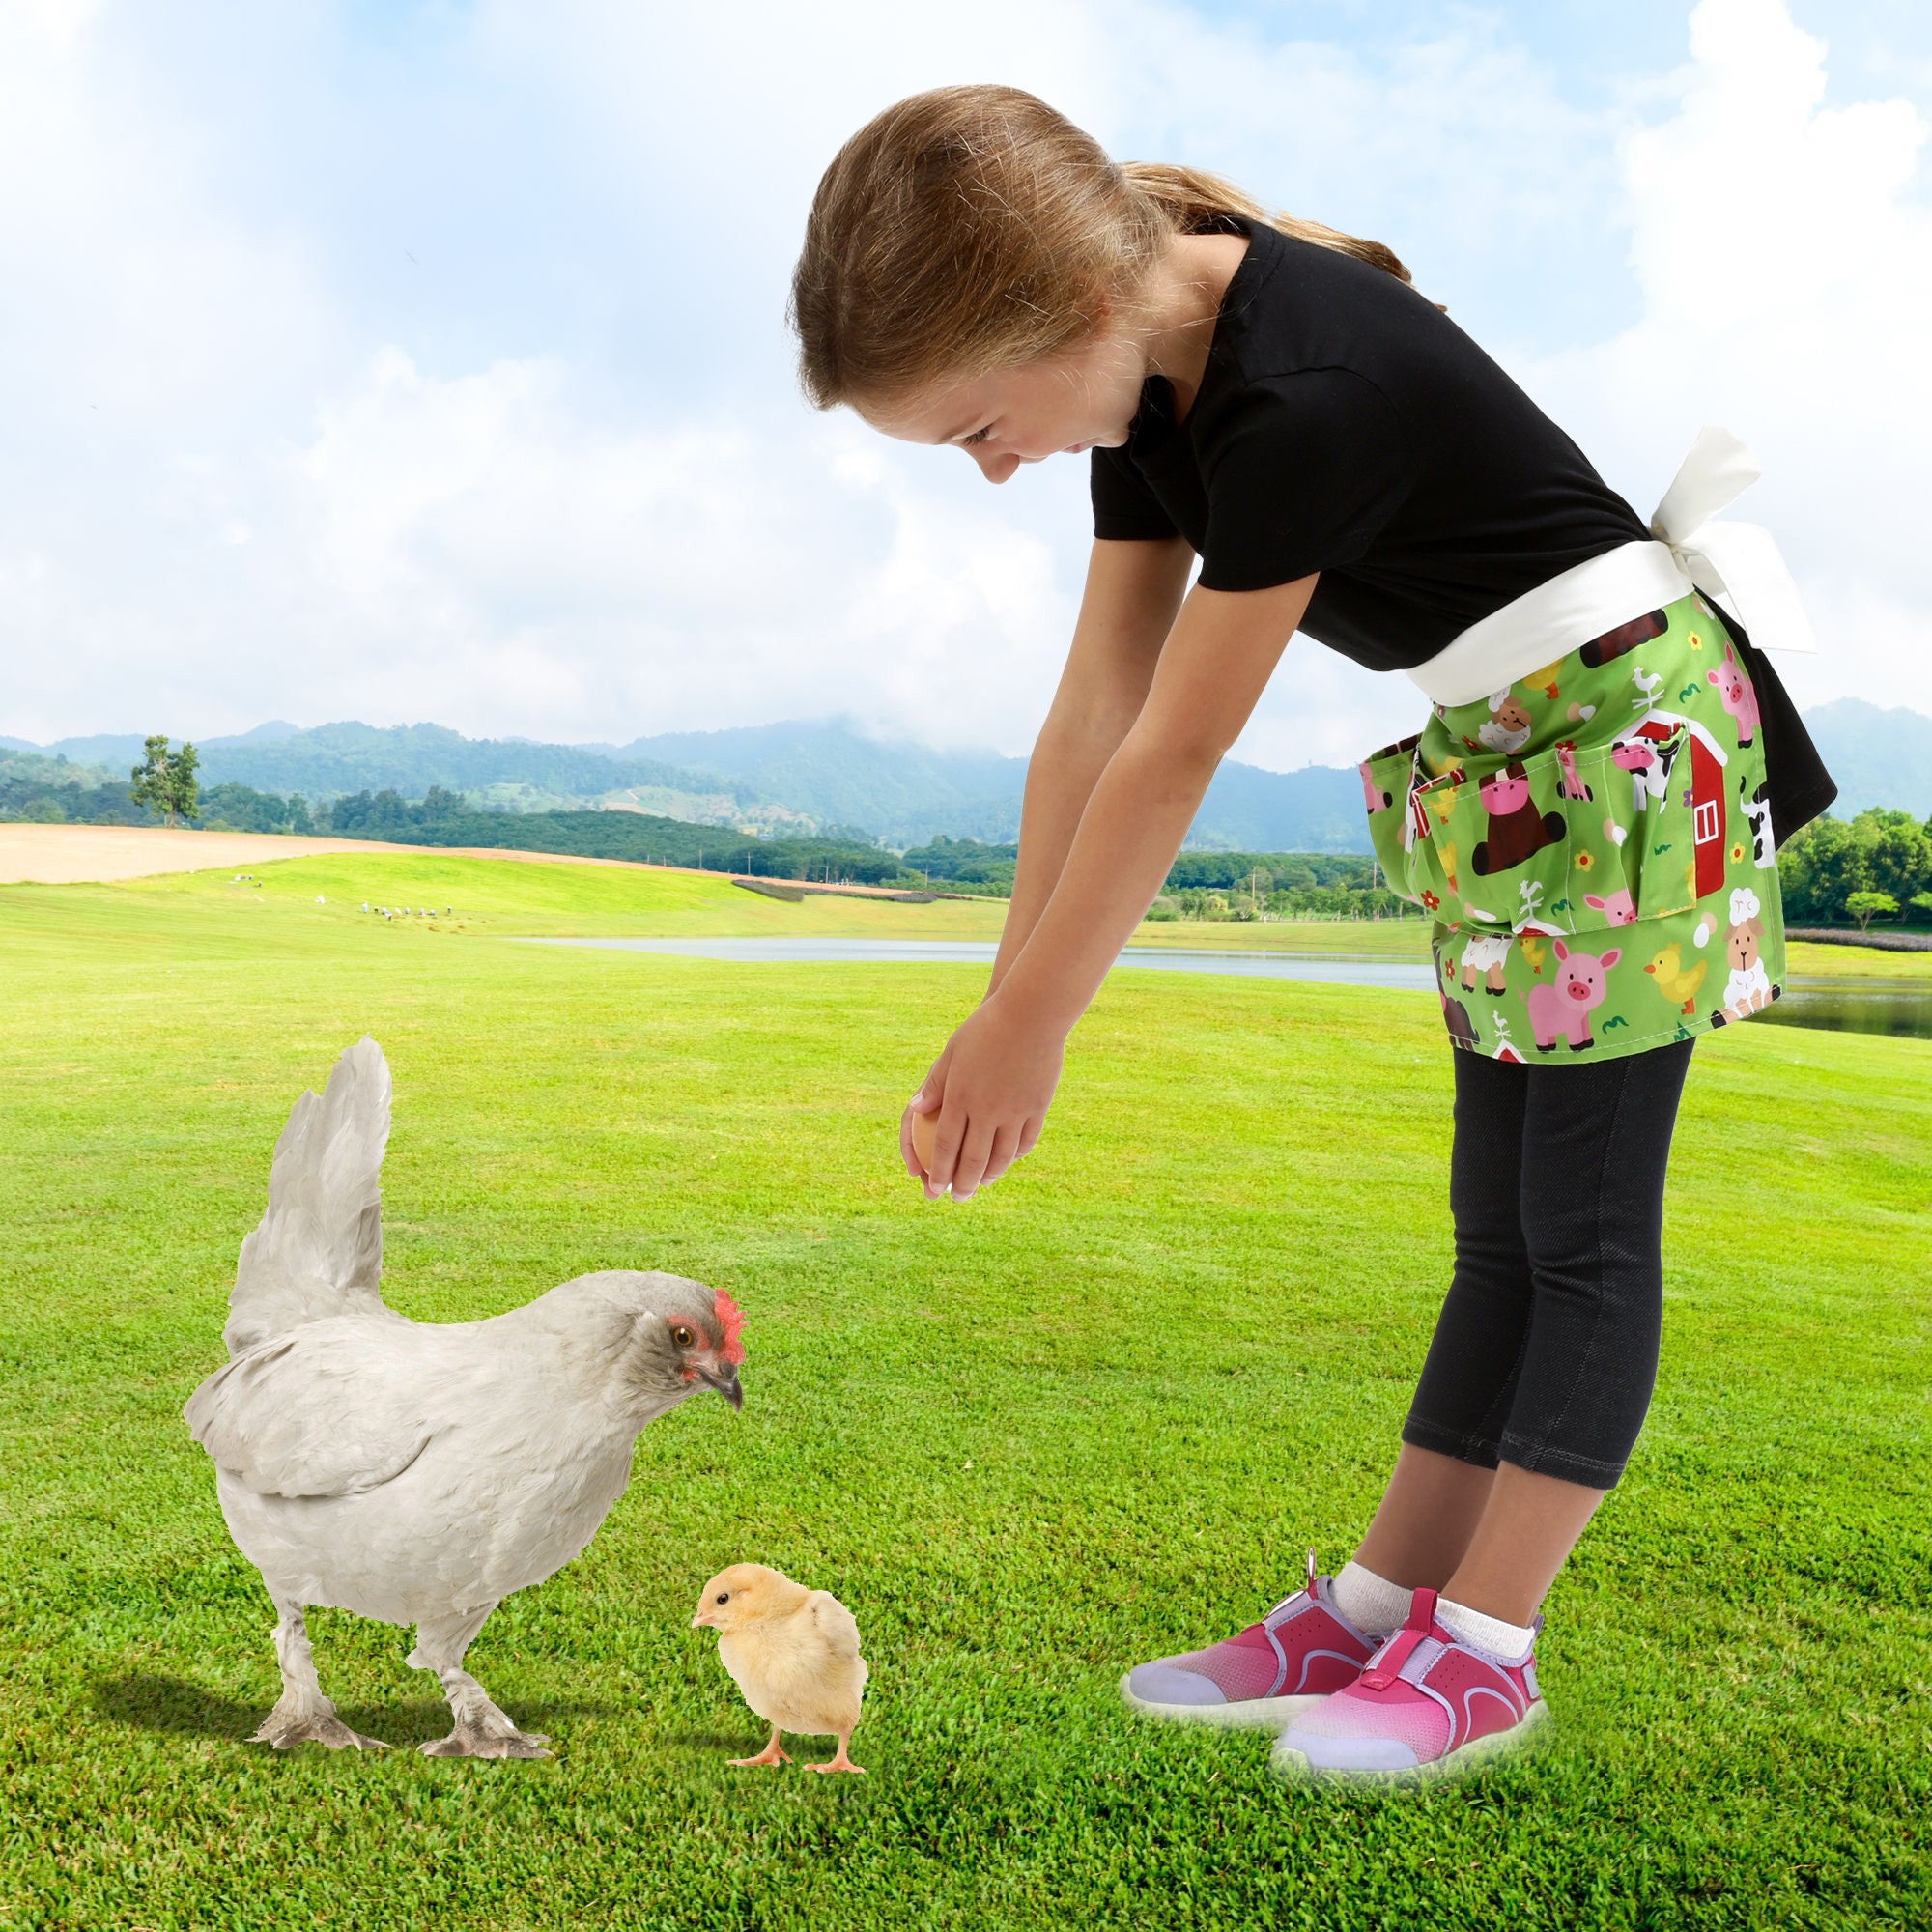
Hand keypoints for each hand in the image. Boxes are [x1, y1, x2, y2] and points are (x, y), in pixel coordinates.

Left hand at [900, 997, 1063, 1200]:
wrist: (1030, 1014)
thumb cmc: (985, 1028)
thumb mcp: (952, 1051)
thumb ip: (936, 1083)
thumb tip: (914, 1110)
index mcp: (960, 1097)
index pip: (945, 1146)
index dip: (939, 1172)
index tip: (934, 1188)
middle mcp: (986, 1109)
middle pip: (972, 1159)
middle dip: (962, 1184)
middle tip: (957, 1198)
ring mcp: (1014, 1110)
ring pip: (1001, 1156)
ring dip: (990, 1175)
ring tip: (982, 1184)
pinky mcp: (1037, 1106)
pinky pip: (1025, 1140)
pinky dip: (1015, 1155)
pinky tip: (1008, 1160)